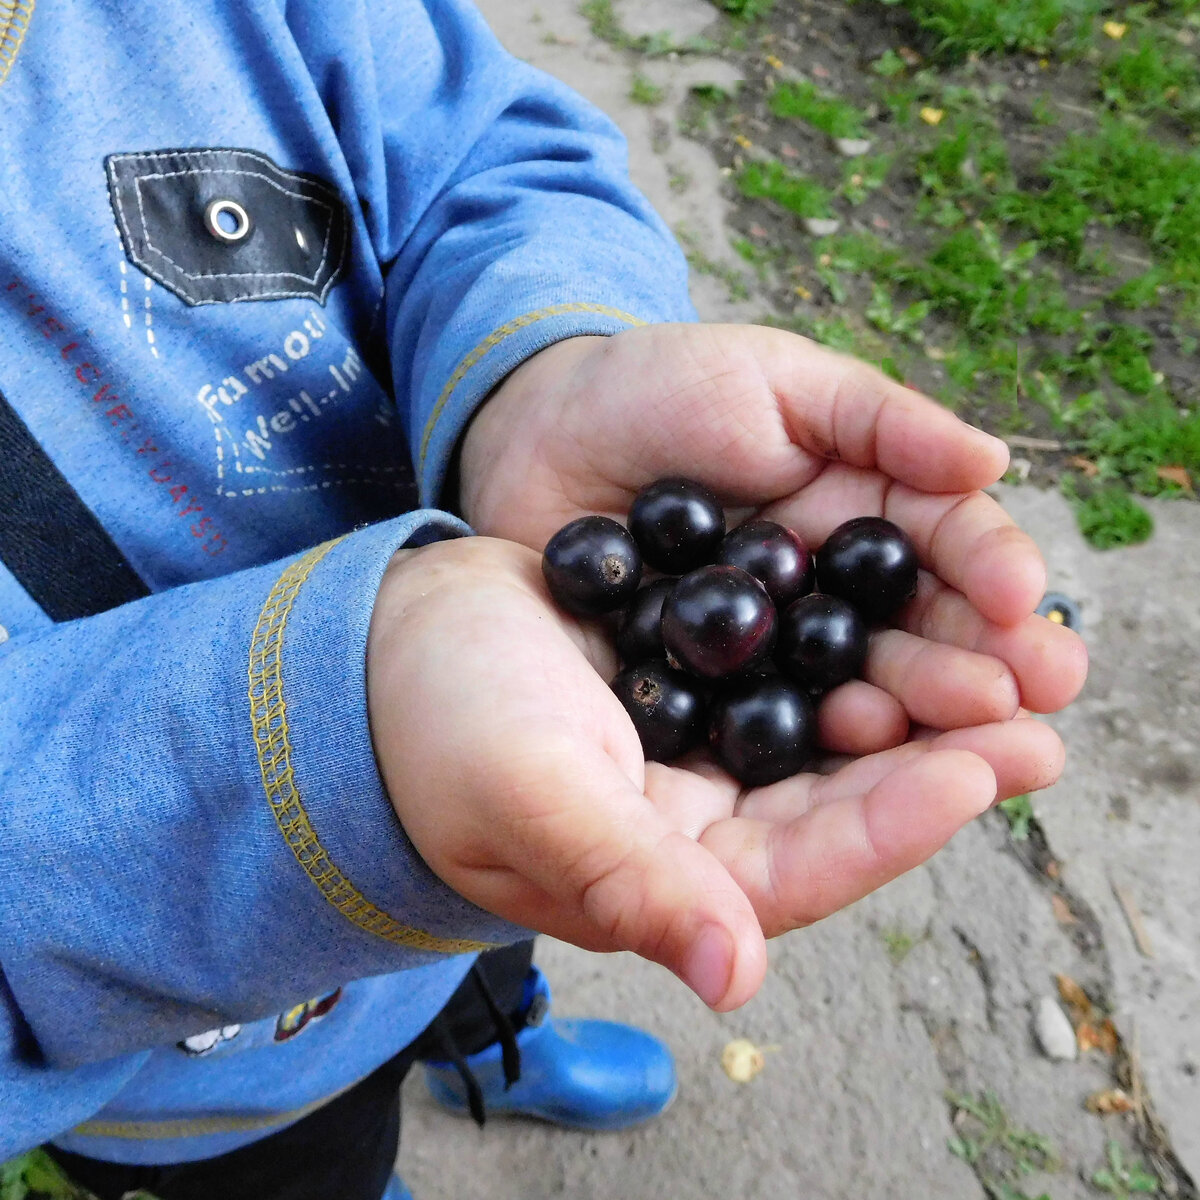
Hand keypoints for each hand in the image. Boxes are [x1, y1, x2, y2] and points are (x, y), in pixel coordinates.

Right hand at [367, 537, 1064, 1009]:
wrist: (391, 643)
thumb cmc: (438, 729)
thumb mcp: (531, 798)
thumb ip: (631, 880)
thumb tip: (733, 981)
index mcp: (664, 873)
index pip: (802, 868)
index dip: (893, 826)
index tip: (979, 772)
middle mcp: (695, 823)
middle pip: (838, 803)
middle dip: (935, 762)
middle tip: (1033, 714)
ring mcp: (697, 749)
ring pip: (825, 734)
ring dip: (909, 697)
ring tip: (995, 655)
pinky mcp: (691, 681)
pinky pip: (788, 669)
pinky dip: (844, 641)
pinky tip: (898, 601)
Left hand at [458, 324, 1087, 757]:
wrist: (533, 432)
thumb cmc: (658, 387)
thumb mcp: (776, 380)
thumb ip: (881, 422)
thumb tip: (995, 458)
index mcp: (860, 511)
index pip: (945, 549)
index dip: (991, 573)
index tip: (1023, 603)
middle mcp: (826, 590)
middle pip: (912, 635)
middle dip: (974, 664)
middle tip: (1030, 701)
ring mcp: (766, 647)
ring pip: (850, 688)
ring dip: (911, 714)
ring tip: (964, 739)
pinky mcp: (701, 690)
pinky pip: (759, 718)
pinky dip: (804, 736)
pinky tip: (850, 750)